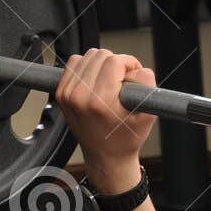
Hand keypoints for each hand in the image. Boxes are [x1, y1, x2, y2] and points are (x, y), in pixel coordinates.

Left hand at [54, 48, 157, 191]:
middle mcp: (80, 96)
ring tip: (109, 82)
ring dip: (102, 64)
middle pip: (100, 54)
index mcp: (100, 102)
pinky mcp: (61, 93)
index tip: (133, 77)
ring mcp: (67, 94)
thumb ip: (146, 82)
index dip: (130, 64)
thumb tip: (133, 66)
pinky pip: (75, 63)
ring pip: (87, 56)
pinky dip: (88, 67)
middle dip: (116, 63)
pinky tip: (96, 82)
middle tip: (122, 82)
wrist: (107, 156)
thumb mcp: (148, 113)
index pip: (114, 61)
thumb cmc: (127, 137)